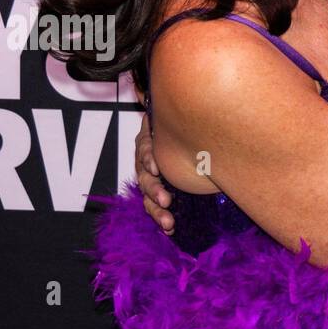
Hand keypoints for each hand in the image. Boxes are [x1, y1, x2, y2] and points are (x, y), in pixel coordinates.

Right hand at [135, 111, 174, 233]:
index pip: (144, 149)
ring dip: (157, 211)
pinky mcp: (158, 197)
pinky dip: (162, 219)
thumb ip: (169, 118)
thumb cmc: (179, 131)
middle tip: (166, 200)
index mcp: (149, 145)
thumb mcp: (172, 123)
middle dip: (154, 190)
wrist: (183, 143)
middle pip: (145, 178)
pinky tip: (170, 230)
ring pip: (148, 198)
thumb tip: (161, 98)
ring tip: (169, 223)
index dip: (148, 157)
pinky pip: (155, 209)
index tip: (156, 167)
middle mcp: (147, 165)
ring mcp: (151, 183)